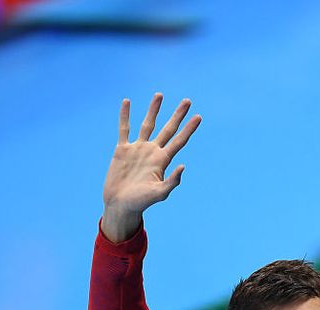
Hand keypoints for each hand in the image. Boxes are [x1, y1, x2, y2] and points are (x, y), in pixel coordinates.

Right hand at [101, 93, 201, 242]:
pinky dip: (125, 116)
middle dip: (177, 115)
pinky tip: (127, 102)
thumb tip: (183, 166)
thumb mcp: (159, 194)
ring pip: (147, 125)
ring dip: (153, 110)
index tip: (198, 117)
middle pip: (168, 129)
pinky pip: (124, 129)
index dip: (189, 129)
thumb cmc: (141, 202)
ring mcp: (138, 149)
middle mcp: (152, 152)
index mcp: (163, 160)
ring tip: (160, 95)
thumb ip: (172, 181)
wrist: (120, 204)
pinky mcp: (122, 150)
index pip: (179, 140)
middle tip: (187, 101)